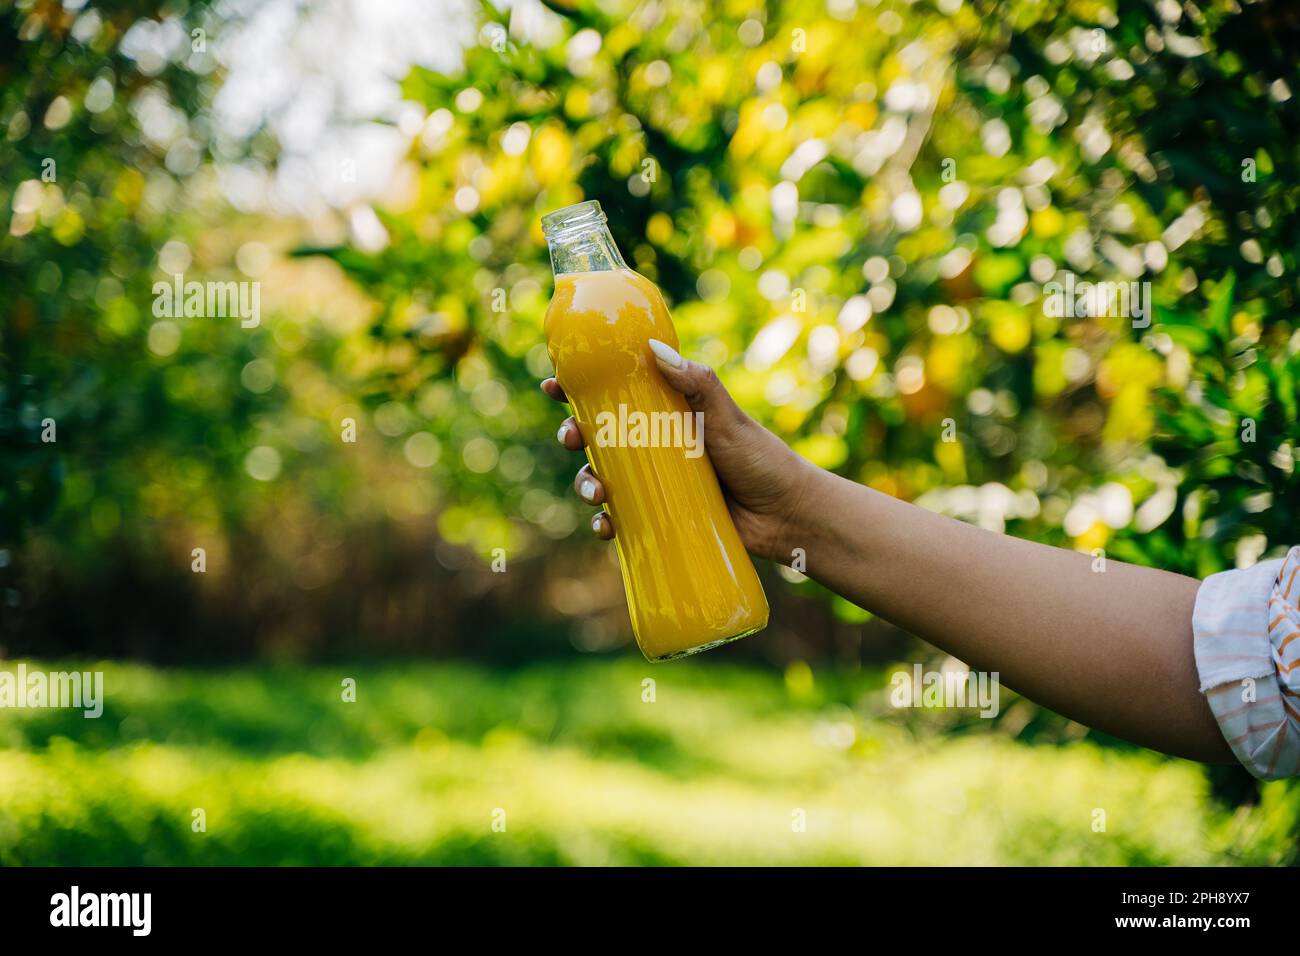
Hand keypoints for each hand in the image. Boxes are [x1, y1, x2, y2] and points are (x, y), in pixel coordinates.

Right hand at [540, 338, 817, 562]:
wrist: (787, 515)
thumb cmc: (761, 458)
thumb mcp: (727, 416)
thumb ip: (697, 382)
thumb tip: (651, 348)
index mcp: (665, 414)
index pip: (615, 393)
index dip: (578, 389)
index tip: (553, 384)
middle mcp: (654, 446)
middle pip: (597, 437)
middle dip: (573, 435)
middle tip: (571, 437)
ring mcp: (655, 483)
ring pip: (602, 478)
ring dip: (585, 483)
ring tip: (596, 493)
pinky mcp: (659, 519)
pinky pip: (620, 520)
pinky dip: (605, 523)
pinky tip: (604, 526)